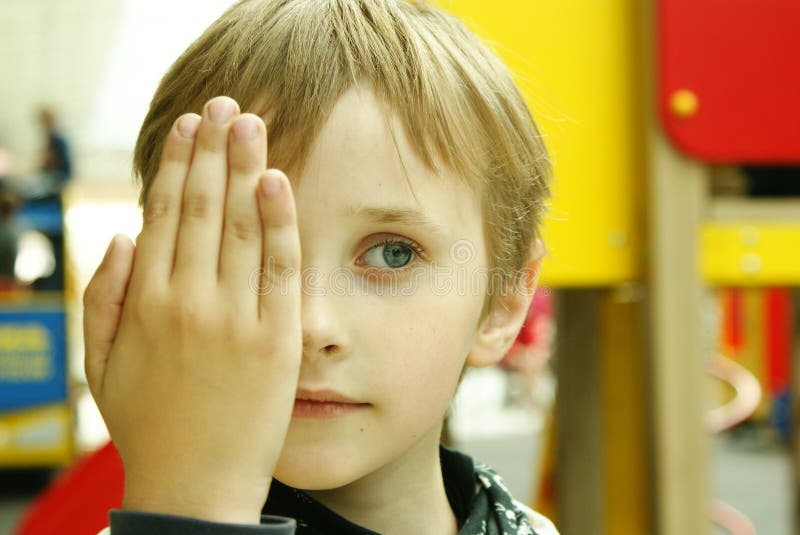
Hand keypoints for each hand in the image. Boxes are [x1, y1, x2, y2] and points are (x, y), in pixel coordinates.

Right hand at [82, 96, 301, 523]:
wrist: (196, 487)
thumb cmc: (150, 426)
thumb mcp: (102, 367)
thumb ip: (103, 298)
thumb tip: (124, 235)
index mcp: (145, 302)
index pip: (164, 215)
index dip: (178, 166)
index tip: (189, 127)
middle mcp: (188, 301)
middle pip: (202, 208)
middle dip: (212, 151)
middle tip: (223, 105)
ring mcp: (235, 318)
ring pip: (240, 226)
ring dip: (245, 168)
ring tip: (249, 122)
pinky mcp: (276, 339)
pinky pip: (279, 268)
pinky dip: (279, 221)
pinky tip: (276, 180)